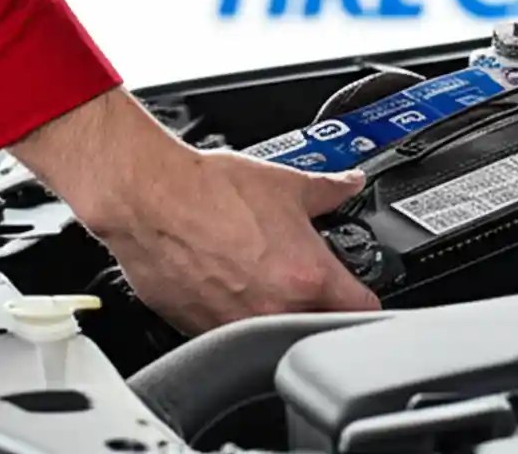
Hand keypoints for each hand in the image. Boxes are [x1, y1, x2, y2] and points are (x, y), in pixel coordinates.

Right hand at [9, 88, 379, 333]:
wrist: (149, 197)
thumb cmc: (210, 191)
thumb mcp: (287, 183)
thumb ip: (330, 189)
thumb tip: (350, 184)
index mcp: (307, 277)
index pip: (364, 311)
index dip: (368, 298)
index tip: (362, 291)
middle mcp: (275, 309)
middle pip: (319, 325)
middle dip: (319, 305)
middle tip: (306, 277)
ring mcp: (235, 325)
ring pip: (273, 334)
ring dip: (275, 312)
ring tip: (260, 276)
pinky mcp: (198, 329)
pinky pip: (230, 334)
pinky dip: (235, 316)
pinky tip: (228, 283)